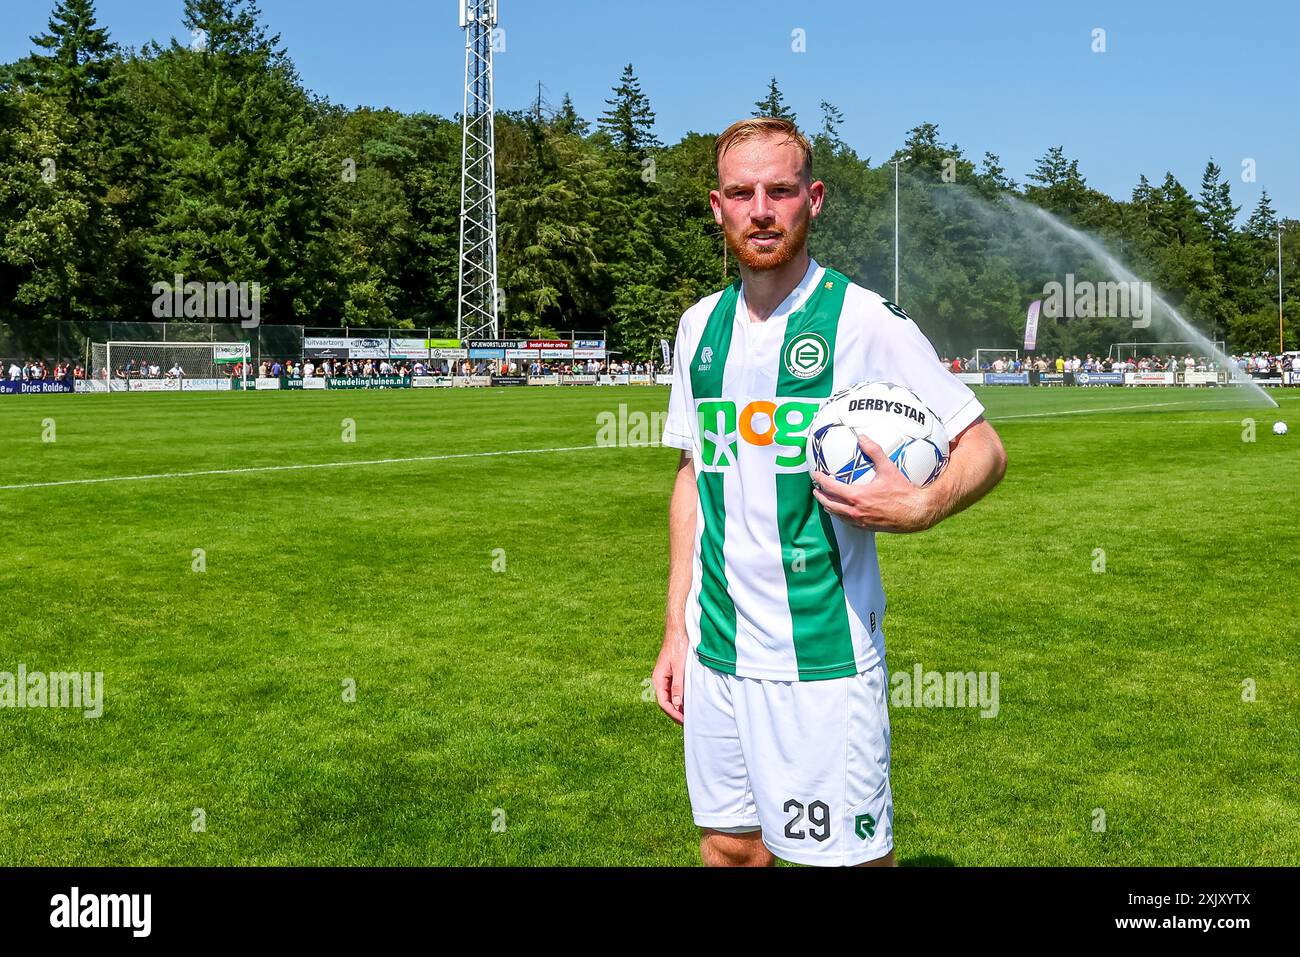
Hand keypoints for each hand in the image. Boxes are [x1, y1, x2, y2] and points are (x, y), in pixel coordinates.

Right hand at [652, 629, 687, 724]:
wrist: (679, 630)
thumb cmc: (678, 646)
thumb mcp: (679, 667)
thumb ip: (678, 685)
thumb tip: (677, 704)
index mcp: (658, 679)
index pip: (663, 702)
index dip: (673, 713)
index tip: (683, 721)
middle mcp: (660, 679)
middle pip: (666, 701)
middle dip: (676, 712)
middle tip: (687, 721)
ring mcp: (666, 676)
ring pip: (671, 696)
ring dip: (678, 705)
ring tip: (689, 714)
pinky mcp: (672, 673)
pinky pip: (675, 689)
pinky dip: (681, 697)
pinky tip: (689, 700)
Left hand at [811, 435, 937, 532]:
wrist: (915, 513)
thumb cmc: (903, 492)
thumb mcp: (888, 469)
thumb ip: (874, 452)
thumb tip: (862, 438)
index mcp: (857, 496)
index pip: (831, 487)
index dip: (820, 480)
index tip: (815, 474)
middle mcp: (855, 511)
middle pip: (829, 503)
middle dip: (820, 496)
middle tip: (816, 489)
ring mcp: (860, 521)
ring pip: (836, 514)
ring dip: (828, 506)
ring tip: (825, 500)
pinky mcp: (866, 527)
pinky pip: (847, 522)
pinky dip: (840, 515)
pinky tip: (843, 511)